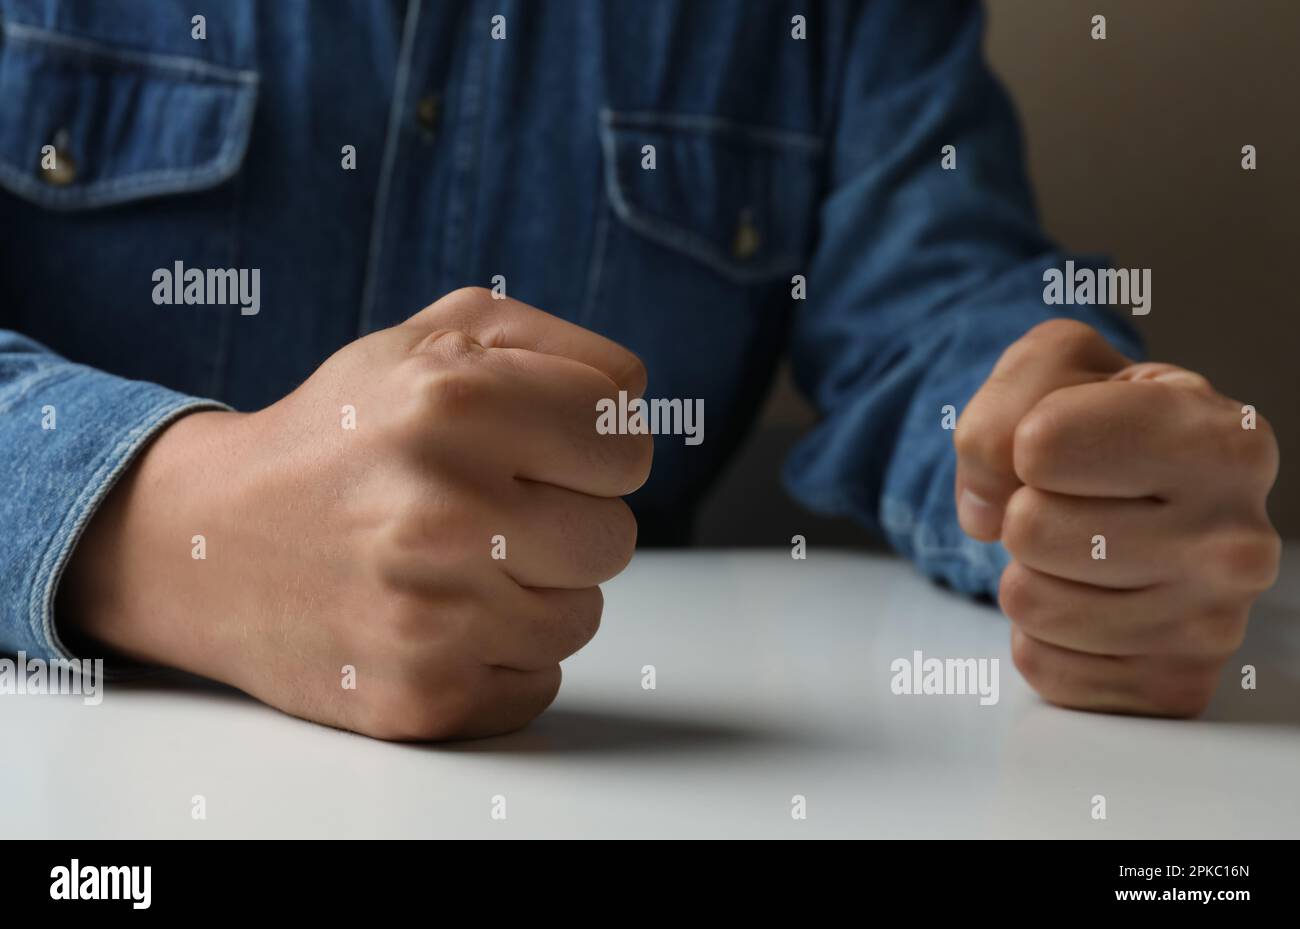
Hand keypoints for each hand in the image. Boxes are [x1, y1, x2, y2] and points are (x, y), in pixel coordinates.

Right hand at [59, 287, 651, 739]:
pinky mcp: (422, 699)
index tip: (538, 452)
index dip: (590, 448)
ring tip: (453, 562)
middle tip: (486, 509)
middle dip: (564, 521)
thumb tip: (638, 400)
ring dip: (533, 591)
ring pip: (583, 617)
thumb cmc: (342, 433)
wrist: (205, 544)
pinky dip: (501, 654)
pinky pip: (540, 682)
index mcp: (454, 401)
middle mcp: (443, 510)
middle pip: (616, 538)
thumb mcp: (432, 337)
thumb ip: (557, 345)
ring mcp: (433, 616)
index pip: (628, 445)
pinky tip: (437, 617)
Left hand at [955, 319, 1279, 716]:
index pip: (1040, 445)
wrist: (1141, 499)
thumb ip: (1002, 406)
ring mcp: (1213, 625)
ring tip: (1083, 551)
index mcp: (1225, 442)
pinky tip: (1091, 602)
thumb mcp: (1053, 367)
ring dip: (1030, 572)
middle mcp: (1239, 540)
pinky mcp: (1173, 689)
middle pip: (1026, 526)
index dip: (1028, 439)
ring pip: (1026, 600)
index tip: (1066, 441)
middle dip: (1025, 509)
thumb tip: (987, 510)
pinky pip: (1039, 663)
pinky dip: (1042, 634)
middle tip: (1076, 504)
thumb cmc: (1099, 423)